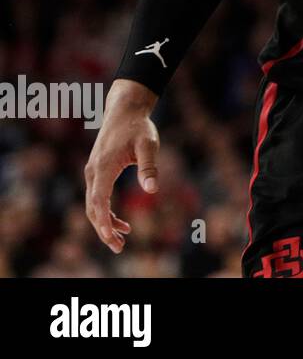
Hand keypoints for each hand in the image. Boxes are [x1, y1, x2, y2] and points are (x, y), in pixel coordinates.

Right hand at [84, 79, 159, 253]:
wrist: (124, 111)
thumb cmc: (138, 127)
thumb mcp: (149, 144)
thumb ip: (149, 167)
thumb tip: (153, 189)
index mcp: (104, 167)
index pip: (99, 201)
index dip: (103, 221)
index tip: (111, 237)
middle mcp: (93, 172)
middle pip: (93, 208)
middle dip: (103, 230)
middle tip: (118, 248)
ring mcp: (92, 173)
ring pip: (93, 205)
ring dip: (105, 224)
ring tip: (122, 239)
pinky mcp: (96, 172)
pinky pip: (97, 198)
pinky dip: (106, 212)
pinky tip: (123, 222)